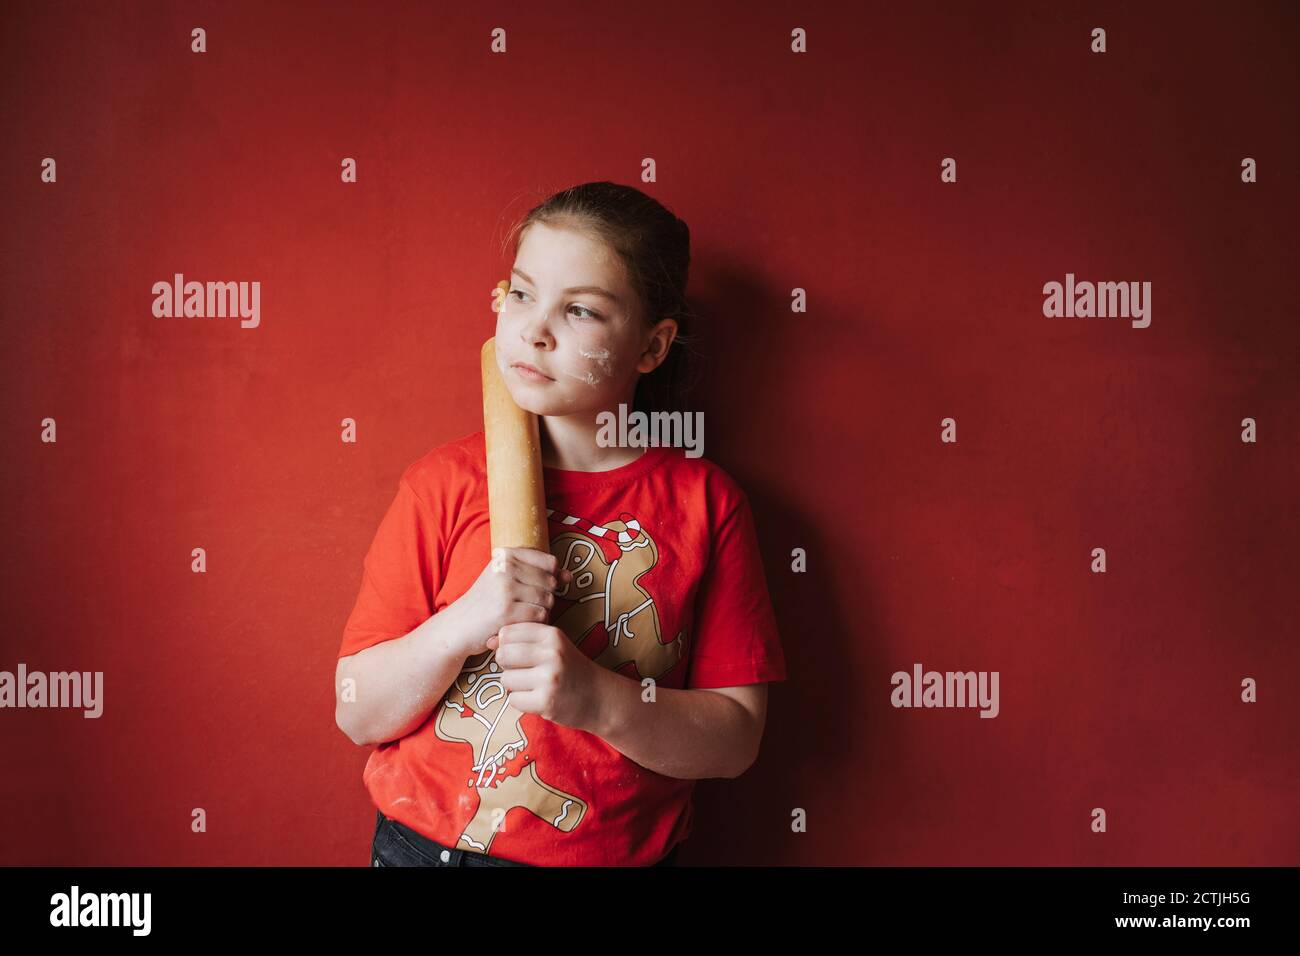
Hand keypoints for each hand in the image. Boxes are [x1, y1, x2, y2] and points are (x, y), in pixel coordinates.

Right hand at [445, 547, 572, 657]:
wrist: (460, 625)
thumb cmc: (488, 601)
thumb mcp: (509, 579)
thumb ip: (540, 574)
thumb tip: (569, 575)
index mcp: (506, 554)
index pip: (550, 562)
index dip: (549, 579)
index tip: (533, 588)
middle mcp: (505, 568)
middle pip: (551, 582)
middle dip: (546, 598)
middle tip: (525, 606)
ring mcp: (505, 589)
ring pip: (548, 600)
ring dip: (542, 612)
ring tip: (523, 614)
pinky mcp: (506, 611)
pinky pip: (540, 615)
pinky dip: (535, 623)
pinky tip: (521, 623)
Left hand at [487, 623, 603, 730]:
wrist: (599, 697)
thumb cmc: (570, 668)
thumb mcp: (553, 646)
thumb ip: (523, 640)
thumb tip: (488, 641)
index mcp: (552, 635)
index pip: (508, 632)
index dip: (506, 644)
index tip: (519, 654)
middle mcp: (551, 653)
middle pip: (503, 655)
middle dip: (507, 665)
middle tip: (524, 671)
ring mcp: (549, 678)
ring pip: (506, 679)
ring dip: (514, 686)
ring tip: (533, 686)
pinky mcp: (546, 701)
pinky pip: (513, 700)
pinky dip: (521, 702)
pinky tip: (537, 698)